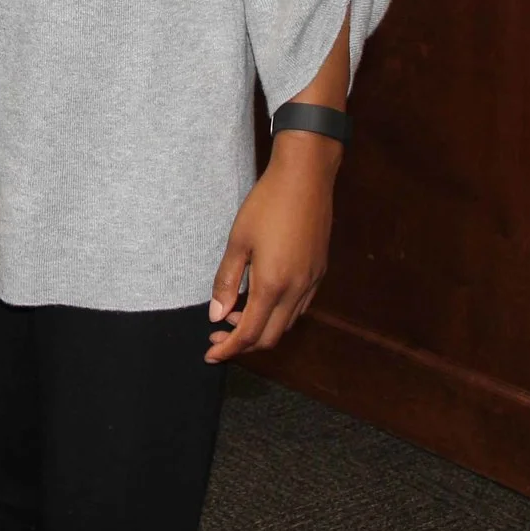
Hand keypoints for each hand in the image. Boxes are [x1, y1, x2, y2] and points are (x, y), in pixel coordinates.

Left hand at [205, 132, 340, 362]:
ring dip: (261, 328)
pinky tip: (261, 299)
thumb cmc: (268, 203)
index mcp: (273, 285)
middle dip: (243, 344)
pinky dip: (278, 314)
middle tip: (218, 337)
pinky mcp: (319, 271)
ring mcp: (312, 281)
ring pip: (286, 323)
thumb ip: (226, 280)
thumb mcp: (238, 240)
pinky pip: (300, 307)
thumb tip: (216, 314)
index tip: (211, 353)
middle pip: (270, 336)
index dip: (229, 348)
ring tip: (235, 315)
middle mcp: (296, 290)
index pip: (249, 333)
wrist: (306, 177)